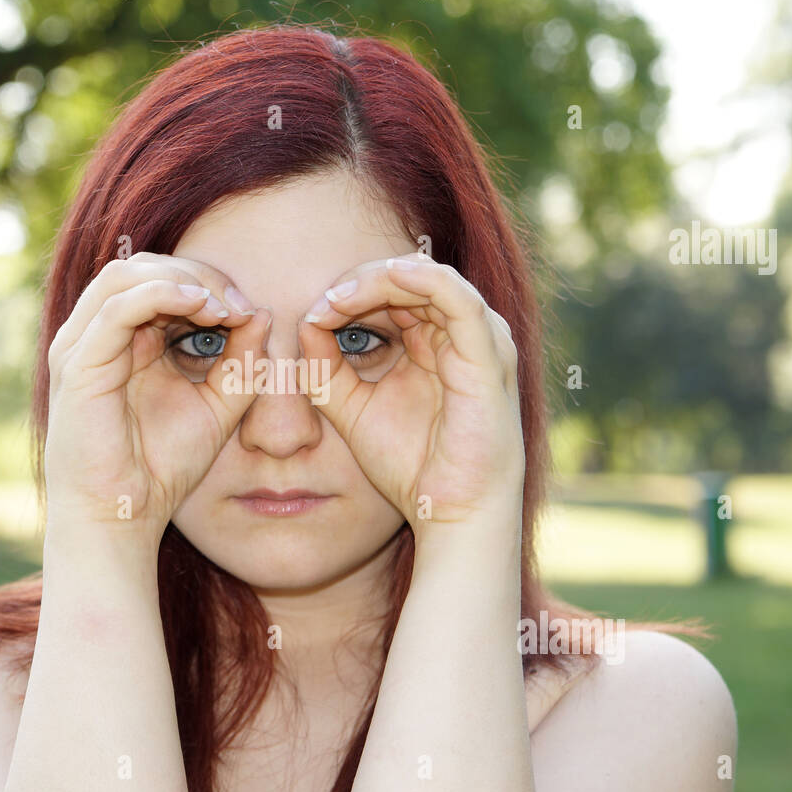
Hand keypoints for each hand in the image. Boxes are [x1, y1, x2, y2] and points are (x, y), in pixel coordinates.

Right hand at [44, 252, 269, 537]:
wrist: (120, 518)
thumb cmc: (160, 469)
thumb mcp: (217, 406)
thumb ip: (240, 362)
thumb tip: (263, 313)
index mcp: (124, 341)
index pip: (160, 280)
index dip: (207, 283)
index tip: (248, 311)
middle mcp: (96, 336)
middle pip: (143, 267)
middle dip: (197, 275)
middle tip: (238, 303)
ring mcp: (81, 346)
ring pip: (126, 275)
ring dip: (181, 279)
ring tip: (221, 304)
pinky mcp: (79, 363)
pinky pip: (116, 307)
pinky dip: (161, 295)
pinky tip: (200, 308)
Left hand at [298, 253, 523, 533]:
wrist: (450, 513)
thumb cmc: (411, 466)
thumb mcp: (353, 409)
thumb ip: (326, 370)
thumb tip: (304, 325)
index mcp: (434, 342)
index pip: (393, 293)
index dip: (349, 294)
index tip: (312, 314)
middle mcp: (460, 334)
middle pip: (409, 278)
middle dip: (360, 282)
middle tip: (323, 302)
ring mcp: (479, 339)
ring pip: (429, 278)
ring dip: (379, 279)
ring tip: (339, 297)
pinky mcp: (487, 353)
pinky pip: (456, 297)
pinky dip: (418, 280)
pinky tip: (381, 282)